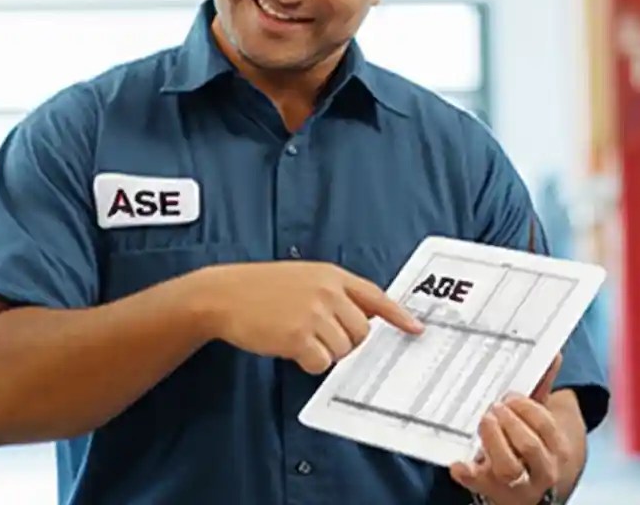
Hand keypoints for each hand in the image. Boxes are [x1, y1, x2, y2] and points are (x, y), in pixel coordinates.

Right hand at [193, 261, 423, 373]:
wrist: (224, 294)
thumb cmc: (259, 288)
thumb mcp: (302, 277)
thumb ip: (332, 293)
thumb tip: (360, 318)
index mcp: (331, 275)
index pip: (375, 296)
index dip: (398, 315)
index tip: (415, 328)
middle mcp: (327, 292)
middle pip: (361, 332)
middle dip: (345, 341)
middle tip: (318, 336)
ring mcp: (314, 314)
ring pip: (343, 351)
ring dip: (323, 352)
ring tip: (297, 336)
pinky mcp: (299, 336)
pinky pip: (321, 363)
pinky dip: (308, 363)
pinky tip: (288, 347)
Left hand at [448, 354, 568, 503]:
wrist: (525, 491)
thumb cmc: (526, 447)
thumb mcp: (537, 422)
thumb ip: (542, 391)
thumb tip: (553, 355)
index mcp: (555, 450)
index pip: (546, 427)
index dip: (527, 408)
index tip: (509, 398)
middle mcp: (541, 471)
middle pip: (529, 446)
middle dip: (510, 423)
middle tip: (493, 409)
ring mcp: (517, 485)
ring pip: (509, 467)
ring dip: (493, 441)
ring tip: (483, 422)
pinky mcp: (491, 492)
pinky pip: (479, 484)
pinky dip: (468, 474)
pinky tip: (458, 463)